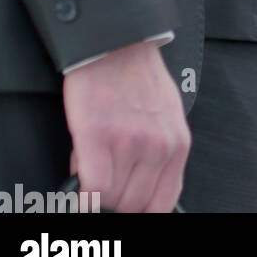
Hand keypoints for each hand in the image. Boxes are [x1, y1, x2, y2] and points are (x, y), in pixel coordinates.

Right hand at [62, 40, 189, 212]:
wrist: (117, 43)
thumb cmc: (139, 77)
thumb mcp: (166, 116)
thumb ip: (161, 152)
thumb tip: (142, 188)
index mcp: (177, 144)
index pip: (163, 203)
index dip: (141, 212)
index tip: (124, 208)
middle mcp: (158, 147)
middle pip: (133, 205)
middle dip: (114, 199)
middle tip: (103, 178)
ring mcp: (129, 143)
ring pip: (111, 198)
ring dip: (96, 189)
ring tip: (92, 162)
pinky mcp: (98, 137)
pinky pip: (92, 189)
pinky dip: (82, 193)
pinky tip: (79, 178)